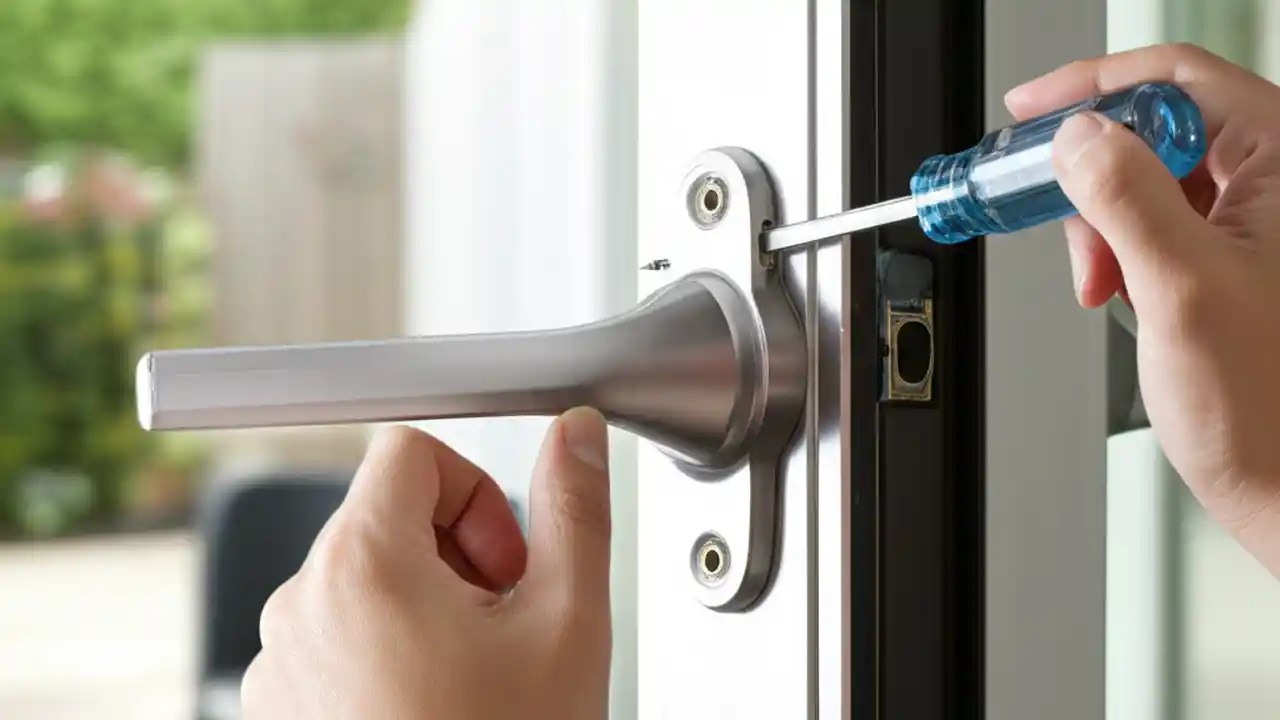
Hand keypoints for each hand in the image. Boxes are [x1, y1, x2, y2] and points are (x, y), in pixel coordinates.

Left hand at [241, 408, 612, 718]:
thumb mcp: (566, 622)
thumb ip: (575, 508)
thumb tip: (575, 437)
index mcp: (362, 565)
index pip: (408, 452)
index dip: (475, 488)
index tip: (508, 552)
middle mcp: (301, 607)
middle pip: (385, 515)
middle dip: (458, 551)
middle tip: (505, 617)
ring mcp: (281, 664)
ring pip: (364, 579)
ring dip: (426, 603)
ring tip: (475, 671)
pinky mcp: (281, 708)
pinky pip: (335, 637)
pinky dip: (387, 650)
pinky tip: (437, 703)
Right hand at [1007, 43, 1279, 574]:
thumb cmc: (1267, 405)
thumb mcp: (1182, 290)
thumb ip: (1127, 199)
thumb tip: (1076, 137)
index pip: (1177, 79)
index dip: (1093, 85)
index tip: (1030, 109)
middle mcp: (1274, 179)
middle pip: (1153, 126)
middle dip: (1090, 176)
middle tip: (1047, 211)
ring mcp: (1254, 216)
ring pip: (1146, 175)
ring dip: (1101, 223)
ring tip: (1100, 280)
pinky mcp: (1230, 250)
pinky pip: (1154, 218)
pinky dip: (1118, 249)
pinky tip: (1116, 287)